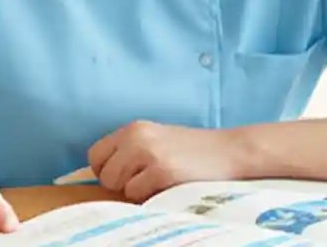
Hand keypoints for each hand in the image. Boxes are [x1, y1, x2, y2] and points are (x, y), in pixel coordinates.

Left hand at [88, 120, 247, 201]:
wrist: (231, 150)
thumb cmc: (195, 151)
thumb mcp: (158, 141)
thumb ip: (131, 151)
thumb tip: (105, 175)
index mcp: (134, 128)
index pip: (95, 154)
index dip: (106, 171)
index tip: (124, 178)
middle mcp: (136, 137)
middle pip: (104, 173)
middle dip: (120, 184)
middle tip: (145, 182)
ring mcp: (148, 153)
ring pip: (118, 186)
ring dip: (135, 192)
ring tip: (159, 184)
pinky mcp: (161, 171)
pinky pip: (136, 195)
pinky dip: (149, 197)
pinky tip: (168, 187)